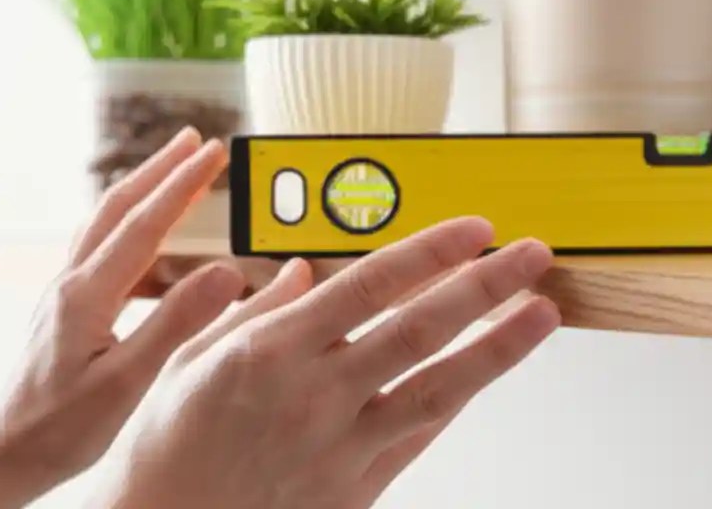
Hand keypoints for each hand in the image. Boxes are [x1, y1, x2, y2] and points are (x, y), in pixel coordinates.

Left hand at [0, 128, 246, 507]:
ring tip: (176, 171)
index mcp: (87, 294)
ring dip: (142, 190)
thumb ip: (176, 322)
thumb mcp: (127, 380)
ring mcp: (65, 294)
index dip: (182, 184)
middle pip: (116, 207)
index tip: (215, 152)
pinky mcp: (67, 310)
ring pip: (105, 224)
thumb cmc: (63, 427)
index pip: (143, 224)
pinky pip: (102, 249)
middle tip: (196, 139)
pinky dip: (131, 226)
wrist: (4, 454)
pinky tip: (151, 242)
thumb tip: (226, 270)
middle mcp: (71, 283)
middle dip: (160, 169)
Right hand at [95, 217, 560, 508]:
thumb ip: (255, 311)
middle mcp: (314, 393)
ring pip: (438, 386)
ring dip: (498, 347)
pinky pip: (420, 435)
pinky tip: (488, 369)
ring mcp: (341, 445)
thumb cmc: (167, 448)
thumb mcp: (190, 363)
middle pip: (420, 328)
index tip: (475, 227)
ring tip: (544, 314)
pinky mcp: (356, 488)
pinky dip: (457, 399)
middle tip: (533, 254)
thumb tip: (307, 271)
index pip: (371, 284)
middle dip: (485, 286)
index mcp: (270, 350)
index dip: (431, 251)